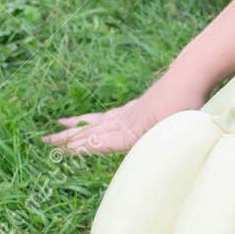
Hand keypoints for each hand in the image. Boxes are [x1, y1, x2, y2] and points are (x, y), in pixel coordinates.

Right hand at [42, 65, 209, 155]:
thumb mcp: (177, 128)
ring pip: (95, 122)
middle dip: (68, 139)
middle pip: (91, 131)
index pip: (102, 141)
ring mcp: (128, 112)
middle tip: (45, 141)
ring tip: (56, 128)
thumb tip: (155, 158)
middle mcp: (125, 120)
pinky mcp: (135, 107)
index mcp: (133, 129)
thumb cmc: (186, 103)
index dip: (83, 147)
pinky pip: (107, 116)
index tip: (62, 151)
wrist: (189, 75)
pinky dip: (92, 119)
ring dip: (75, 128)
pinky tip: (88, 121)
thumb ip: (164, 143)